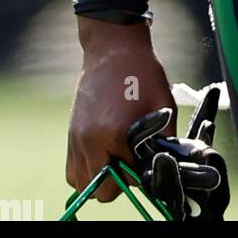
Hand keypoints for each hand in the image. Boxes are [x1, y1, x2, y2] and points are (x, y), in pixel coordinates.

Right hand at [66, 20, 176, 201]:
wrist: (113, 47)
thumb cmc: (141, 72)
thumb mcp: (163, 105)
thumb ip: (166, 140)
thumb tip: (167, 162)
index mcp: (113, 134)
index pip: (126, 178)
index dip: (141, 174)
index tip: (148, 161)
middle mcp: (89, 141)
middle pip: (101, 190)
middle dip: (120, 182)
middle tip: (133, 162)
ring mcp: (75, 139)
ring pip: (82, 184)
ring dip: (101, 179)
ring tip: (118, 159)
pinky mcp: (70, 135)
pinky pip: (72, 171)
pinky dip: (87, 171)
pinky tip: (104, 154)